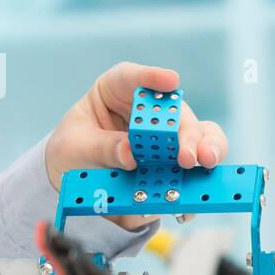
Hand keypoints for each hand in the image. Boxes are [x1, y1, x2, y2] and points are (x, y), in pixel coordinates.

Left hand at [44, 61, 229, 229]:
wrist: (68, 183)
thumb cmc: (70, 152)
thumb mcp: (75, 147)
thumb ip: (102, 148)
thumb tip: (129, 154)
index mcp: (115, 92)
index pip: (130, 79)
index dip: (152, 77)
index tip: (171, 81)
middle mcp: (147, 112)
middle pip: (174, 112)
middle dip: (187, 130)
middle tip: (188, 153)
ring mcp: (162, 139)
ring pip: (197, 137)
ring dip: (206, 149)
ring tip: (204, 164)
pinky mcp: (170, 167)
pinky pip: (193, 171)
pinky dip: (197, 182)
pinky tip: (195, 196)